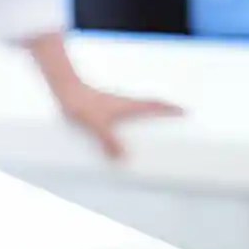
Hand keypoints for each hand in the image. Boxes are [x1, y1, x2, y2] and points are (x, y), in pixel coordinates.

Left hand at [56, 84, 182, 159]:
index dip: (169, 108)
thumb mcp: (96, 125)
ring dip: (148, 111)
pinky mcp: (104, 107)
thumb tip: (123, 158)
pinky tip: (126, 126)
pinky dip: (132, 117)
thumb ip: (109, 141)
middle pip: (149, 104)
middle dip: (163, 109)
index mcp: (127, 105)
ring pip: (137, 106)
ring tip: (155, 122)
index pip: (153, 105)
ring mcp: (114, 103)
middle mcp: (123, 102)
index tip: (183, 111)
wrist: (65, 90)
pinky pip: (124, 112)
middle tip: (174, 115)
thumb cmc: (81, 105)